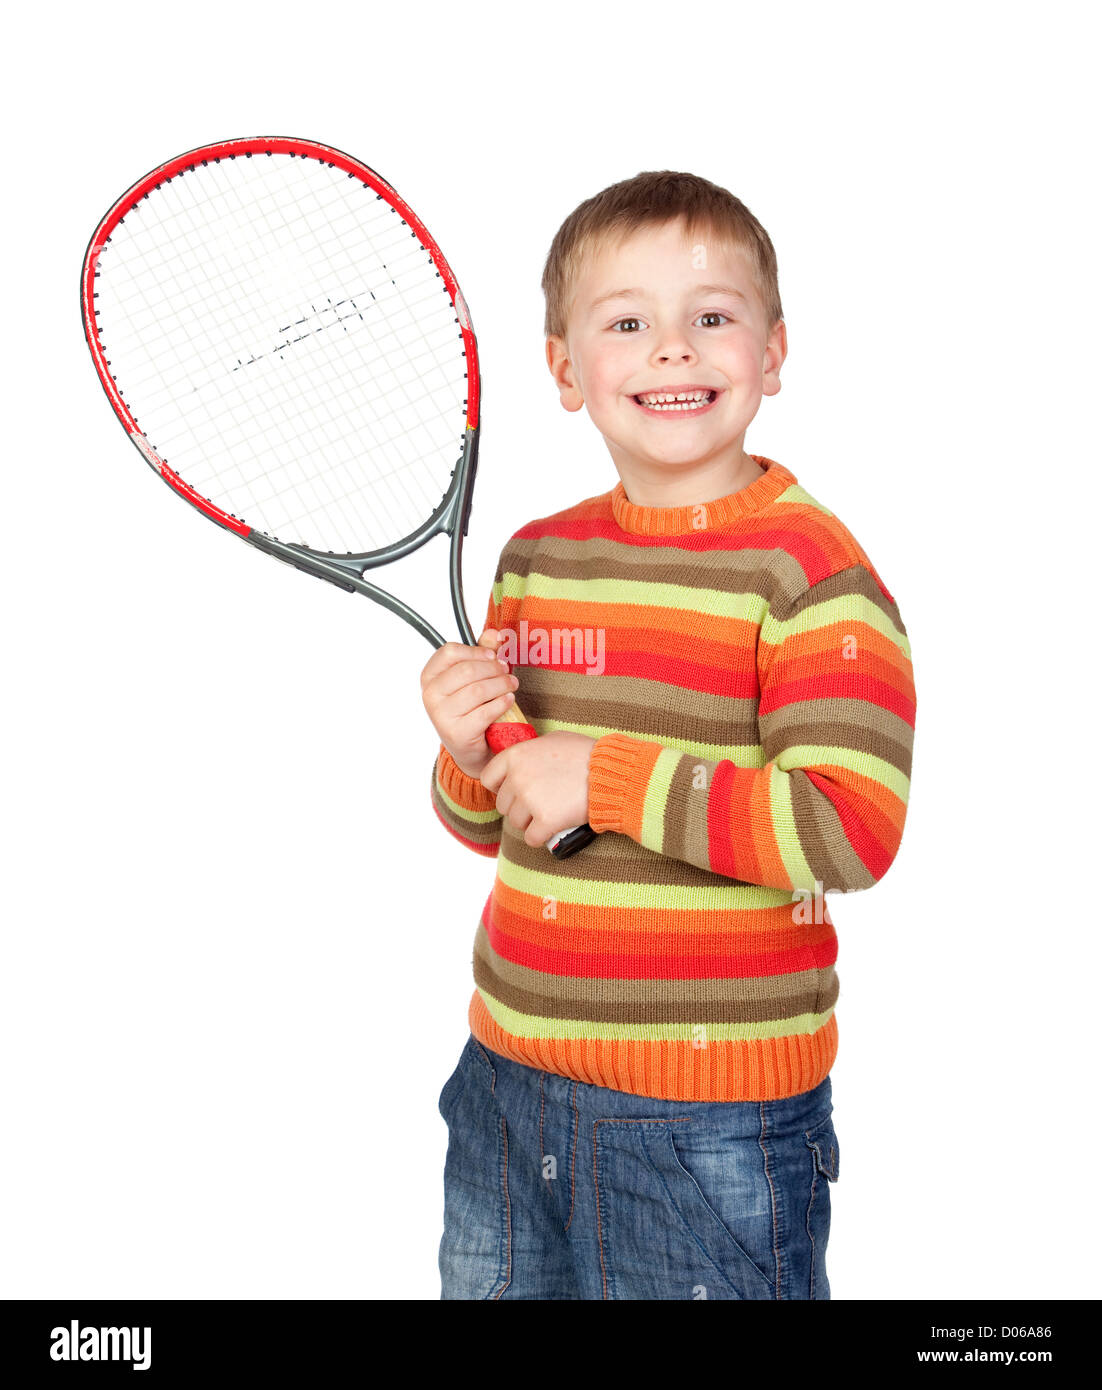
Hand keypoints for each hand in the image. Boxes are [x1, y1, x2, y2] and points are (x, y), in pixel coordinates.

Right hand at [420, 629, 519, 778]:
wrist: (471, 749)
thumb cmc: (471, 708)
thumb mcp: (473, 679)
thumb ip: (482, 654)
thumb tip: (494, 633)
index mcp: (430, 676)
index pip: (450, 652)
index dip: (476, 651)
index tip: (492, 656)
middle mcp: (430, 695)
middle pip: (467, 671)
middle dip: (493, 669)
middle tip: (508, 672)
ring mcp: (441, 715)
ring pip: (478, 690)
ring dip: (501, 685)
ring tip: (512, 685)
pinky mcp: (456, 733)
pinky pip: (484, 712)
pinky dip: (501, 703)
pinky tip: (509, 700)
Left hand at [479, 731, 596, 847]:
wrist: (610, 773)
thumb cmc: (586, 754)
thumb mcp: (554, 739)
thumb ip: (532, 750)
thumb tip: (523, 759)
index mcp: (516, 756)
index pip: (488, 779)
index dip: (500, 787)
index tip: (514, 791)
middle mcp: (518, 778)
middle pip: (503, 804)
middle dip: (518, 807)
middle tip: (539, 803)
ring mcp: (530, 800)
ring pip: (516, 822)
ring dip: (530, 822)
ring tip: (549, 813)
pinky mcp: (545, 821)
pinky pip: (531, 838)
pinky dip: (541, 837)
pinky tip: (552, 829)